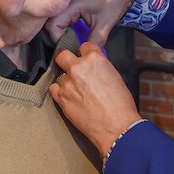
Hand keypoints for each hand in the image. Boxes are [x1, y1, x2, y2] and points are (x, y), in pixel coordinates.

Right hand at [45, 0, 143, 45]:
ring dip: (60, 32)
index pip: (52, 25)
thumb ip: (95, 41)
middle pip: (49, 23)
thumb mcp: (106, 23)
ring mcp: (66, 0)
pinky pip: (60, 16)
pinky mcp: (70, 2)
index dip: (57, 39)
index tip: (68, 48)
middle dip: (57, 37)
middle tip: (69, 47)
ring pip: (54, 20)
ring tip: (70, 42)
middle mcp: (65, 1)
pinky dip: (64, 26)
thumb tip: (87, 56)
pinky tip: (72, 34)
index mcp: (71, 3)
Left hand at [50, 42, 142, 157]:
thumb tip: (92, 66)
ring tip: (78, 92)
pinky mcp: (61, 98)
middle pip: (62, 55)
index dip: (85, 53)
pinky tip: (70, 97)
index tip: (84, 57)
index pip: (84, 46)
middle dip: (66, 60)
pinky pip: (53, 89)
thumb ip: (100, 66)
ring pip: (59, 75)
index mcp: (95, 59)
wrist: (116, 127)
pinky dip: (59, 92)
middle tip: (72, 68)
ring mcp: (67, 83)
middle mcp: (78, 68)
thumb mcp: (115, 76)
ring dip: (66, 81)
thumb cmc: (120, 105)